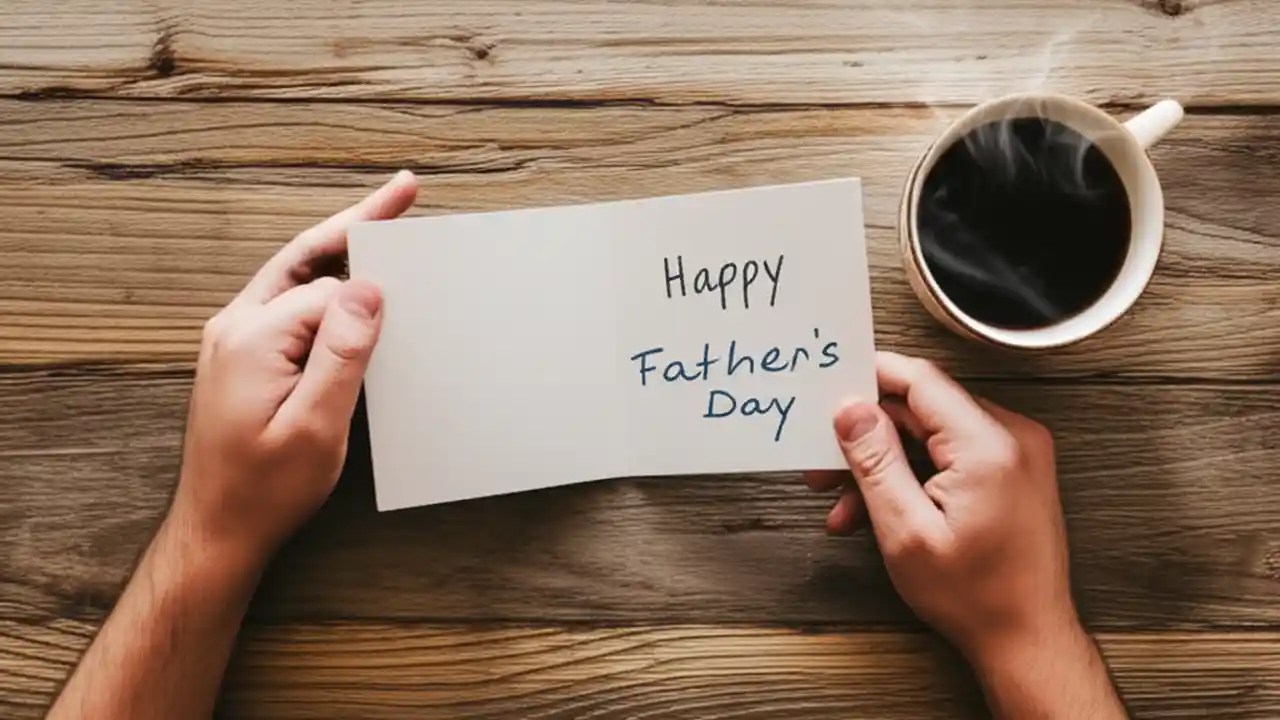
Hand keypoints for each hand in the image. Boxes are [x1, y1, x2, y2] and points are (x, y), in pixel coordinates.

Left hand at [171, 171, 417, 559]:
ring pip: (297, 275)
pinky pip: (289, 304)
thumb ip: (341, 353)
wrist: (216, 530)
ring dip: (341, 248)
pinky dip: (325, 284)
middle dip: (358, 222)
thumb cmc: (265, 490)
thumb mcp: (315, 427)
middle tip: (405, 189)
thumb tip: (369, 290)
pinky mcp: (240, 355)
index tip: (421, 288)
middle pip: (306, 256)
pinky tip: (351, 285)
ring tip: (384, 222)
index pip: (330, 292)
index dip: (375, 295)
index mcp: (252, 337)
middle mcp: (235, 326)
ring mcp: (233, 338)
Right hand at [805, 351, 1076, 663]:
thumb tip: (852, 411)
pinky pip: (952, 453)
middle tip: (826, 462)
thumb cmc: (977, 598)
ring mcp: (1017, 454)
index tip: (832, 387)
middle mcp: (1012, 439)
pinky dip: (914, 474)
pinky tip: (882, 506)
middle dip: (868, 434)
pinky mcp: (1013, 471)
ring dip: (886, 461)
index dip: (870, 379)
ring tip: (847, 499)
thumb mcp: (906, 532)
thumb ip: (876, 462)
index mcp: (989, 446)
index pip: (920, 380)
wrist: (1028, 640)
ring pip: (932, 433)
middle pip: (922, 408)